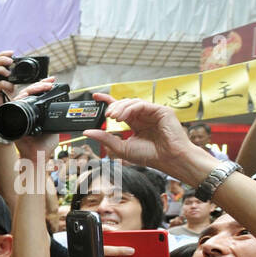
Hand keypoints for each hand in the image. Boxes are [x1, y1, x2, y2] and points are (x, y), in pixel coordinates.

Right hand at [8, 78, 62, 162]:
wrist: (37, 156)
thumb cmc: (45, 147)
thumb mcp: (55, 129)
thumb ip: (57, 119)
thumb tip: (68, 110)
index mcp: (36, 114)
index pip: (37, 96)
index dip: (43, 86)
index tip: (52, 81)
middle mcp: (26, 113)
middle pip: (29, 92)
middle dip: (39, 84)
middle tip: (49, 81)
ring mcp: (19, 115)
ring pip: (22, 95)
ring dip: (33, 89)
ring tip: (44, 87)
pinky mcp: (12, 119)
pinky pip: (14, 104)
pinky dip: (21, 98)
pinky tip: (29, 94)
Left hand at [84, 95, 214, 182]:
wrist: (168, 159)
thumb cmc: (149, 155)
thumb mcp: (121, 148)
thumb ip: (105, 139)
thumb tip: (88, 132)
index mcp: (135, 124)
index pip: (120, 109)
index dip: (108, 101)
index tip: (96, 97)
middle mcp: (143, 116)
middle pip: (124, 104)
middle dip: (113, 107)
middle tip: (106, 115)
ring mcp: (152, 112)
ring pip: (132, 102)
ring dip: (119, 108)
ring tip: (112, 117)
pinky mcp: (161, 110)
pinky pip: (142, 104)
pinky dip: (130, 108)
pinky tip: (122, 116)